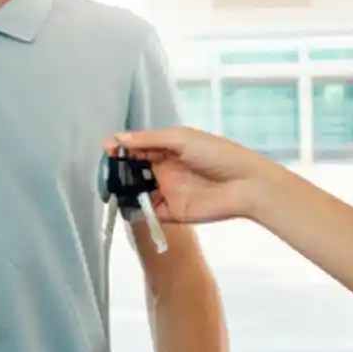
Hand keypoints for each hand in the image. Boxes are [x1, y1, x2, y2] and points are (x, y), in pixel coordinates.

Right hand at [104, 127, 278, 223]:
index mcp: (166, 149)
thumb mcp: (182, 139)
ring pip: (137, 192)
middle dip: (118, 171)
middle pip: (133, 170)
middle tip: (106, 172)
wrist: (246, 185)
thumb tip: (118, 138)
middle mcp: (163, 170)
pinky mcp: (172, 212)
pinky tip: (125, 206)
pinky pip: (149, 212)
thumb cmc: (217, 155)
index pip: (136, 148)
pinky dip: (136, 210)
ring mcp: (167, 191)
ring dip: (124, 191)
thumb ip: (149, 140)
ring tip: (111, 189)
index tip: (107, 151)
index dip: (120, 149)